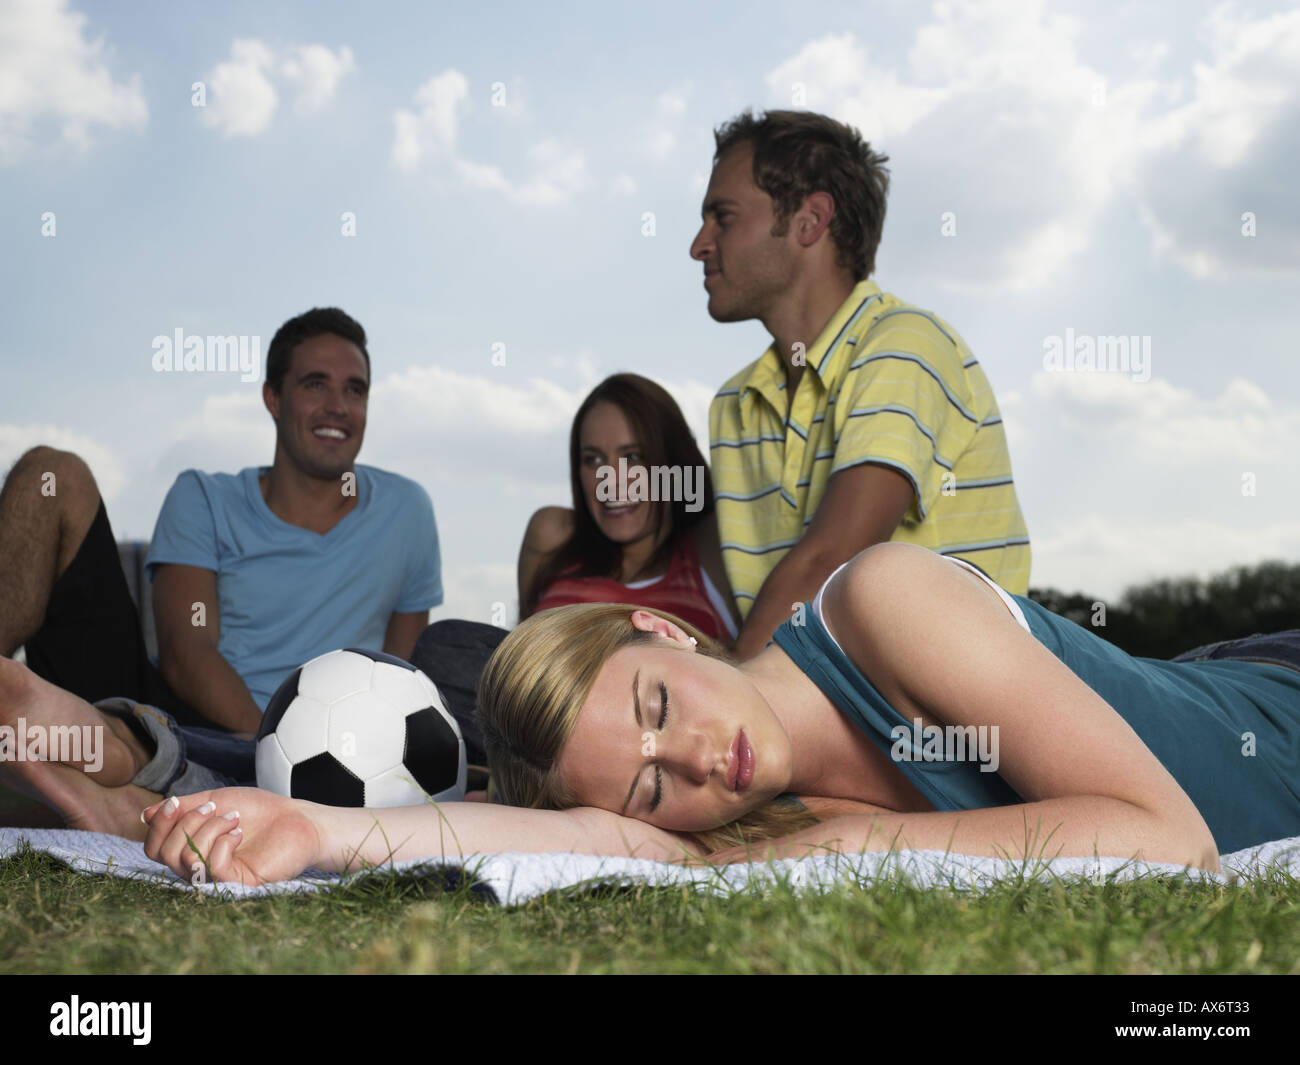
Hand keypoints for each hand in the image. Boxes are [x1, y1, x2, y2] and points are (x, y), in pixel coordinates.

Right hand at [141, 787, 321, 886]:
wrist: (296, 818)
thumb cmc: (258, 810)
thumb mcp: (215, 801)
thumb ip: (183, 809)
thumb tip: (145, 815)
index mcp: (190, 849)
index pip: (154, 849)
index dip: (158, 825)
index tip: (175, 801)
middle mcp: (199, 869)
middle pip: (166, 854)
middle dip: (187, 823)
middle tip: (216, 807)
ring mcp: (217, 879)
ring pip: (188, 858)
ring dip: (210, 828)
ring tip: (234, 818)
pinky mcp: (237, 885)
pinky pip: (213, 866)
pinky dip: (224, 841)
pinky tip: (240, 832)